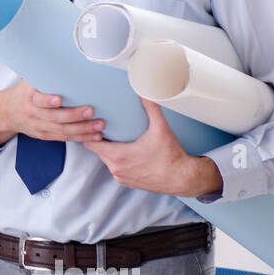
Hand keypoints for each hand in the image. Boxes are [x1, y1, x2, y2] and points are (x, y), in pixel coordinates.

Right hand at [0, 78, 104, 147]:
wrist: (8, 112)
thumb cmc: (25, 92)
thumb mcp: (28, 80)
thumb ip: (43, 73)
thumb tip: (64, 53)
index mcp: (29, 97)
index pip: (38, 100)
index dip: (47, 101)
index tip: (59, 99)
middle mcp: (34, 114)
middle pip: (54, 117)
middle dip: (74, 115)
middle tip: (91, 111)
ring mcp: (40, 126)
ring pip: (63, 131)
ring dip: (83, 129)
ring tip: (99, 125)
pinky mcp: (46, 135)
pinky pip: (65, 138)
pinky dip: (81, 137)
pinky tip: (95, 135)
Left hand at [82, 97, 222, 196]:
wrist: (182, 179)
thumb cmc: (171, 156)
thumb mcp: (161, 129)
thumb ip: (151, 108)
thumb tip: (146, 92)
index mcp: (118, 156)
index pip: (91, 143)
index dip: (91, 133)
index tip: (96, 124)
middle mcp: (116, 169)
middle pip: (97, 151)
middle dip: (99, 139)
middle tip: (105, 128)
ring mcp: (121, 177)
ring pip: (106, 160)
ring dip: (108, 150)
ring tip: (115, 138)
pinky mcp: (128, 182)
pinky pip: (116, 169)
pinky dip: (117, 161)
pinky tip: (127, 152)